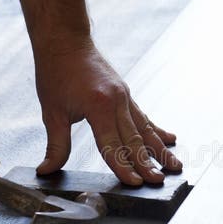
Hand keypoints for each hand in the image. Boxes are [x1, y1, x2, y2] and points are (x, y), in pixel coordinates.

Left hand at [34, 40, 182, 185]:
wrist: (65, 39)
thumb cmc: (56, 72)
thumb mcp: (51, 112)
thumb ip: (55, 144)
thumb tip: (47, 170)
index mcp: (98, 106)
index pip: (112, 145)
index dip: (123, 167)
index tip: (135, 183)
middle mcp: (117, 102)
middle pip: (134, 140)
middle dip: (148, 164)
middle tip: (159, 182)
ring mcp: (124, 97)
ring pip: (145, 129)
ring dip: (160, 149)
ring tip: (175, 166)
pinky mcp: (126, 94)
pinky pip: (144, 116)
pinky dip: (157, 130)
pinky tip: (170, 139)